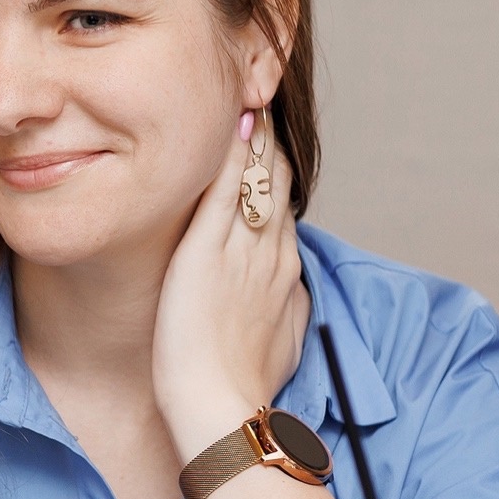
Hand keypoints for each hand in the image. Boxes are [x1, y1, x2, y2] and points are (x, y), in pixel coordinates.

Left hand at [152, 110, 309, 462]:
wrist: (220, 405)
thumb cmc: (240, 387)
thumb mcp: (277, 343)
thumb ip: (282, 311)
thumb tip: (288, 300)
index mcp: (285, 275)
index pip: (283, 211)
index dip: (277, 174)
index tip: (269, 145)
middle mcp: (271, 254)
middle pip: (278, 183)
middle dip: (270, 142)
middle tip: (262, 99)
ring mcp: (242, 250)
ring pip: (258, 177)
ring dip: (255, 135)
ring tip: (250, 92)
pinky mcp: (209, 251)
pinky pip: (227, 188)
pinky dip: (232, 152)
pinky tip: (233, 119)